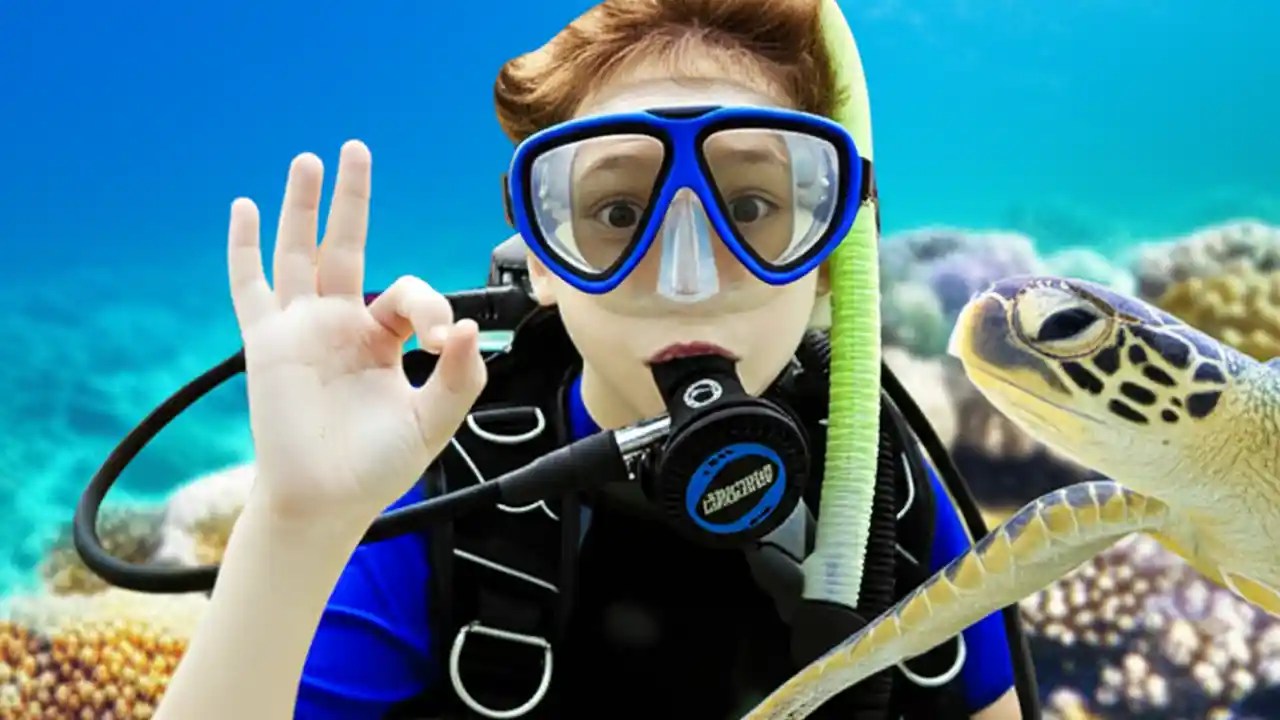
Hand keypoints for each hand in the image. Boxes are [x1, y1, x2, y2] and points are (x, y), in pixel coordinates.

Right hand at [226, 140, 486, 523]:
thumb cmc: (377, 467)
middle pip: (346, 246)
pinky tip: (243, 209)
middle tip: (357, 149)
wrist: (326, 501)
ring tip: (310, 160)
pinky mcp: (266, 343)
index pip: (408, 293)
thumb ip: (460, 378)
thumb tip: (469, 330)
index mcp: (383, 339)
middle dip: (352, 199)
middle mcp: (341, 324)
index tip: (442, 343)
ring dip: (303, 207)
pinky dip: (243, 249)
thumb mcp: (434, 421)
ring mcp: (301, 329)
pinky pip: (250, 288)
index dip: (432, 307)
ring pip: (298, 253)